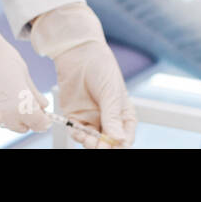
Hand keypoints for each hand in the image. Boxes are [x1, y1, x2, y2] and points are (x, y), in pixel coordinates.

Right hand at [0, 0, 50, 132]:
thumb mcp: (22, 71)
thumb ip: (33, 93)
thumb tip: (43, 105)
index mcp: (20, 105)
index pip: (38, 124)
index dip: (43, 120)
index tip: (44, 116)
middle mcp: (3, 116)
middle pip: (20, 127)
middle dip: (25, 118)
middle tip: (23, 101)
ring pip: (1, 122)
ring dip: (5, 114)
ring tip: (0, 91)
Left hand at [31, 2, 136, 147]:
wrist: (79, 54)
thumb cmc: (102, 68)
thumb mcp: (111, 93)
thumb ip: (112, 117)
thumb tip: (119, 140)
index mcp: (123, 115)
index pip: (125, 137)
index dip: (121, 145)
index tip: (116, 146)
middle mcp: (108, 120)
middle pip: (108, 143)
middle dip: (104, 147)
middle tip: (100, 146)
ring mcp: (91, 119)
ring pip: (92, 141)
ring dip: (90, 143)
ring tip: (89, 139)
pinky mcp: (75, 117)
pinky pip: (77, 132)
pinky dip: (77, 135)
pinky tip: (78, 131)